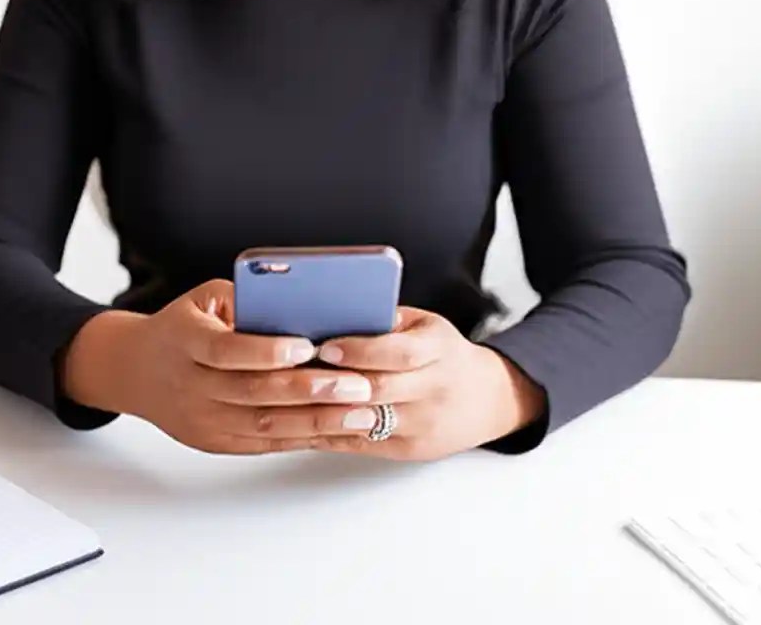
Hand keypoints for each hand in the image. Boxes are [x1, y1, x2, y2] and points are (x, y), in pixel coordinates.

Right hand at [63, 280, 393, 454]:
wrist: (137, 371)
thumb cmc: (183, 327)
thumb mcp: (203, 300)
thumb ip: (248, 301)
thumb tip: (307, 304)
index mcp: (183, 340)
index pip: (225, 350)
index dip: (267, 351)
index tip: (308, 346)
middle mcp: (189, 384)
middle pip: (252, 392)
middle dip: (310, 390)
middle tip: (358, 384)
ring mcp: (200, 419)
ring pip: (264, 425)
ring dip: (318, 420)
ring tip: (364, 412)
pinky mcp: (214, 442)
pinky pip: (265, 442)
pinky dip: (305, 436)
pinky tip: (339, 428)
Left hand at [309, 308, 546, 460]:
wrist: (486, 399)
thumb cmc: (442, 355)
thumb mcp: (424, 326)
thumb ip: (383, 319)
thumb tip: (327, 310)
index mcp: (439, 350)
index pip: (401, 353)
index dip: (362, 350)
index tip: (326, 346)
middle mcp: (434, 389)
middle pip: (379, 391)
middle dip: (330, 385)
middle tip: (287, 377)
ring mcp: (422, 425)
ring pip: (362, 423)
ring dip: (315, 415)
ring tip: (274, 406)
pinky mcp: (408, 449)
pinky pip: (357, 444)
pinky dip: (321, 435)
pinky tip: (290, 428)